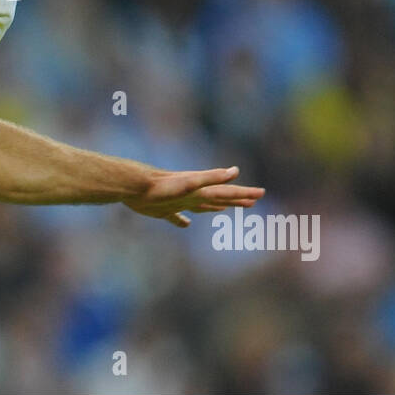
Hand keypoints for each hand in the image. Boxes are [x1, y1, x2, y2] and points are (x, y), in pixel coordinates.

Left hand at [123, 166, 264, 227]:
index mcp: (201, 190)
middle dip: (236, 199)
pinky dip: (183, 220)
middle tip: (252, 201)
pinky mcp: (162, 210)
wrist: (134, 186)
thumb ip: (212, 177)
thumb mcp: (191, 182)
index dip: (244, 193)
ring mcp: (178, 202)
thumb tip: (235, 171)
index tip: (261, 193)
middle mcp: (192, 195)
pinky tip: (185, 223)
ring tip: (225, 208)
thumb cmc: (162, 186)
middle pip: (219, 197)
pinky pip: (177, 217)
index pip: (228, 192)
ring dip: (215, 207)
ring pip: (202, 206)